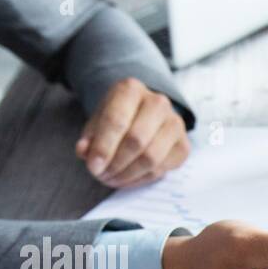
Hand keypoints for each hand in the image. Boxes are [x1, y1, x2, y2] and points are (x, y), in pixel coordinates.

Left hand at [75, 78, 190, 188]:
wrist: (144, 114)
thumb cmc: (118, 117)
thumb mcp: (98, 120)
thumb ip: (89, 136)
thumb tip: (84, 152)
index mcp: (131, 89)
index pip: (117, 120)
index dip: (103, 147)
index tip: (92, 166)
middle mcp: (158, 103)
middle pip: (136, 140)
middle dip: (116, 163)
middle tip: (101, 175)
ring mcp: (175, 124)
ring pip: (151, 158)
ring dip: (128, 174)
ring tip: (112, 178)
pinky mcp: (183, 145)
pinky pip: (161, 169)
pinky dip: (141, 179)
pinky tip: (127, 178)